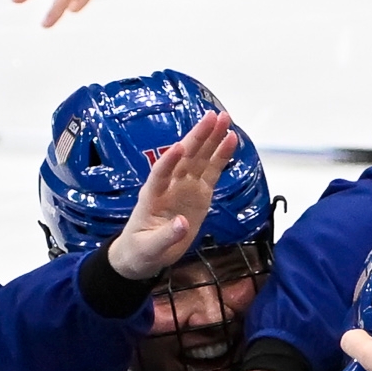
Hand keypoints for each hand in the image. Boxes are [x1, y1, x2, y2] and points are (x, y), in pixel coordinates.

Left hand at [103, 108, 251, 286]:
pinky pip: (211, 172)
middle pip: (184, 157)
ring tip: (225, 119)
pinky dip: (221, 156)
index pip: (159, 174)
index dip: (169, 161)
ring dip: (211, 139)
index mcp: (152, 196)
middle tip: (212, 117)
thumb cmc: (141, 250)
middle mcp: (169, 185)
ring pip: (199, 158)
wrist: (144, 254)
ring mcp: (185, 187)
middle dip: (198, 137)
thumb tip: (183, 223)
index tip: (180, 147)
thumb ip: (166, 237)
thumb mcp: (149, 250)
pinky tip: (230, 141)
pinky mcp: (198, 193)